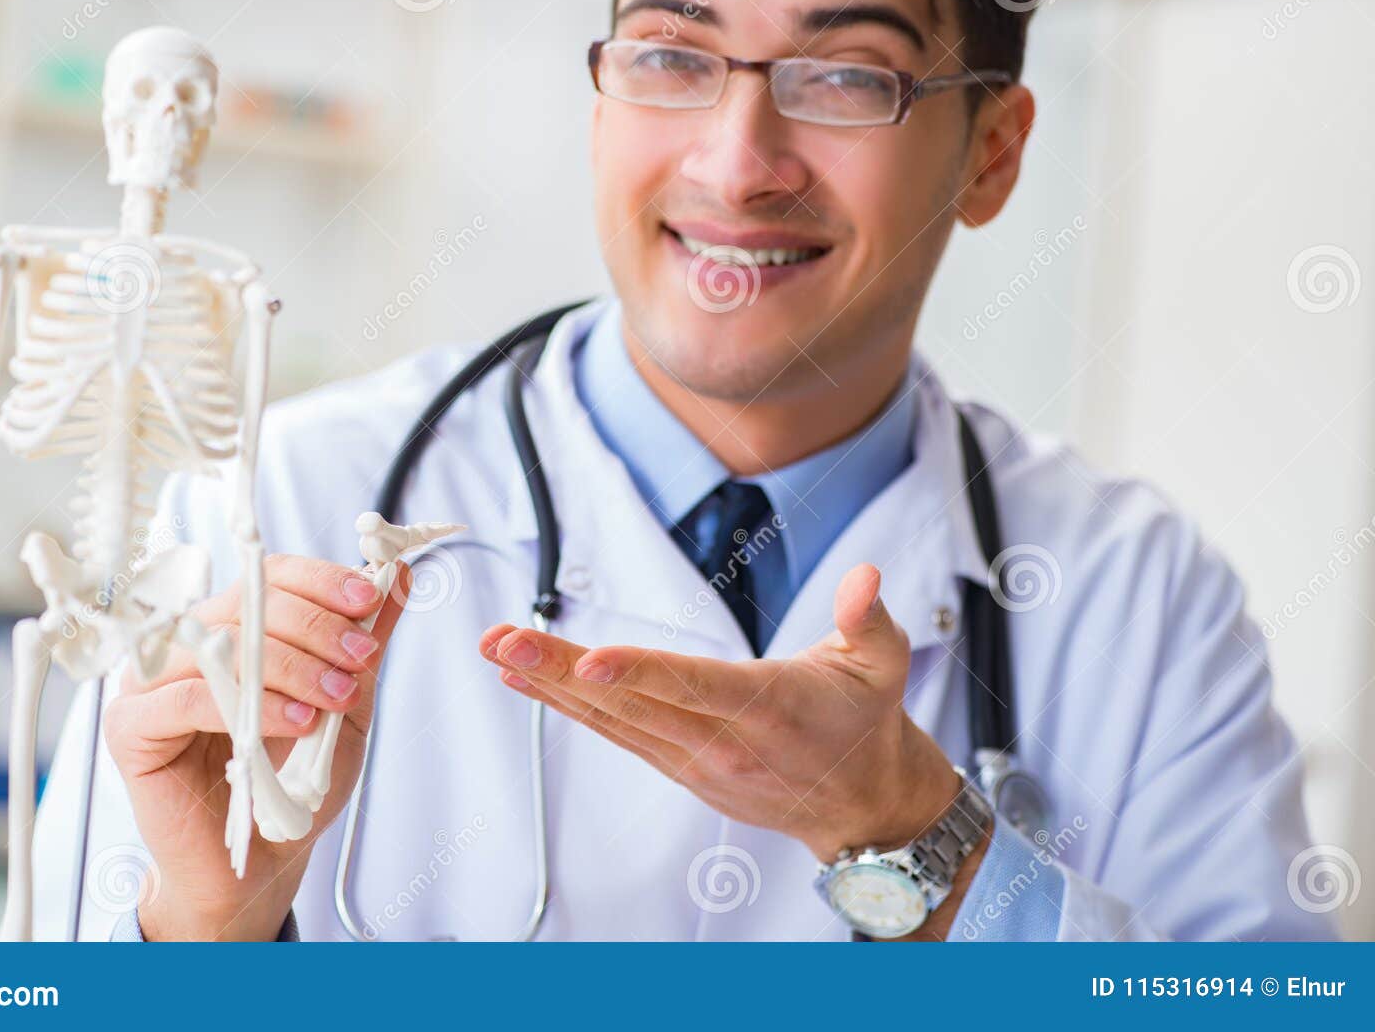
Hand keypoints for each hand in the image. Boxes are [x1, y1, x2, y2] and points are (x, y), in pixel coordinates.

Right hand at [103, 554, 409, 939]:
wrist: (261, 864)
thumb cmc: (294, 781)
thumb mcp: (345, 704)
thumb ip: (365, 642)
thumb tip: (401, 576)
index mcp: (231, 626)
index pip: (269, 576)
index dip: (321, 581)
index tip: (369, 600)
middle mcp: (185, 643)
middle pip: (247, 603)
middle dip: (315, 628)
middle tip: (359, 659)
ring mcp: (149, 681)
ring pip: (220, 647)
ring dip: (289, 666)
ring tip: (335, 697)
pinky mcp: (130, 727)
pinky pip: (187, 699)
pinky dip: (249, 706)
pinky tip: (296, 722)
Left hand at [479, 563, 977, 927]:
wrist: (865, 808)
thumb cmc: (867, 722)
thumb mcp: (884, 664)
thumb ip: (870, 617)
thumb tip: (865, 576)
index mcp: (772, 708)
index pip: (698, 687)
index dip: (642, 674)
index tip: (591, 660)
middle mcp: (725, 742)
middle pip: (635, 704)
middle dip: (564, 672)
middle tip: (507, 642)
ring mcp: (697, 762)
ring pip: (614, 720)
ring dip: (551, 686)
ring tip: (498, 653)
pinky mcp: (681, 767)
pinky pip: (616, 734)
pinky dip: (568, 707)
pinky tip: (526, 683)